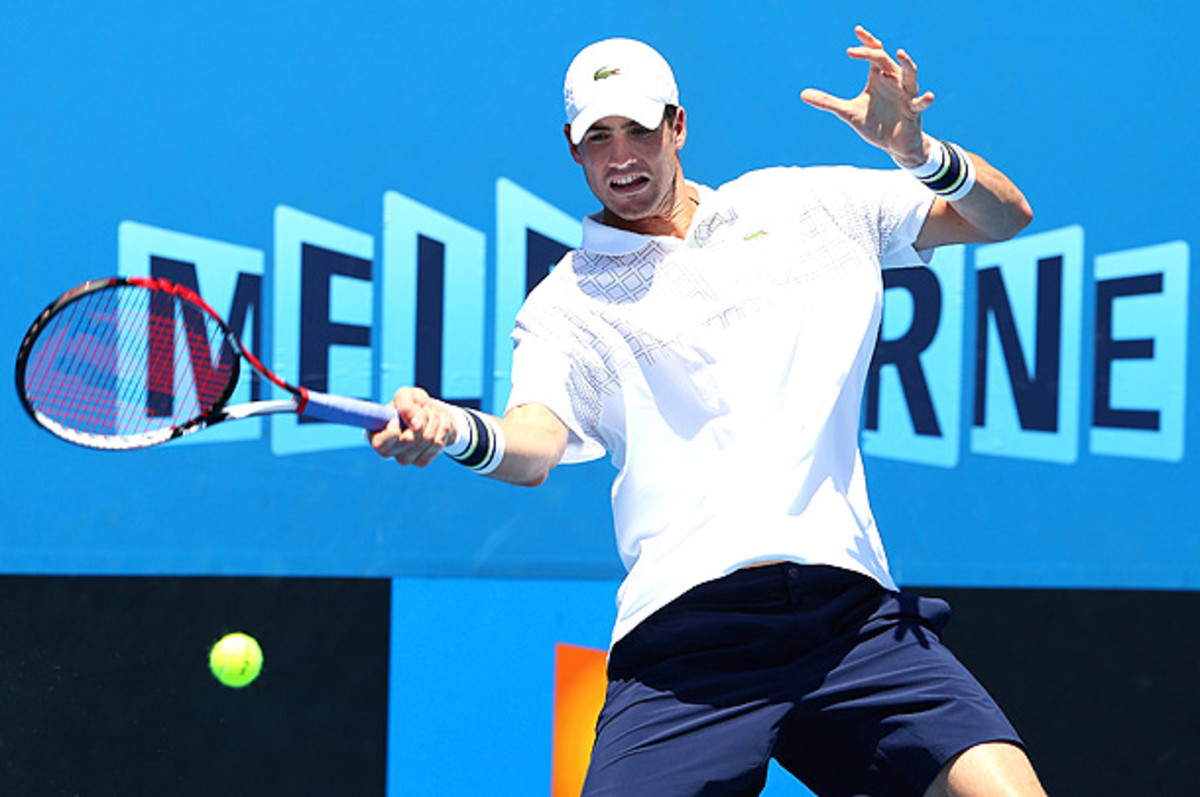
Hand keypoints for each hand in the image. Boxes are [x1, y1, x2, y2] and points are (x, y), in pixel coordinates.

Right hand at [368, 386, 455, 467]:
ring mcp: (404, 459)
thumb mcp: (406, 395)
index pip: (381, 443)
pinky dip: (442, 428)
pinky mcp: (420, 462)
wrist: (431, 414)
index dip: (393, 430)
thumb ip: (405, 404)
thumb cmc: (412, 404)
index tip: (398, 417)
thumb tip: (414, 421)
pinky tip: (438, 423)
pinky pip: (438, 444)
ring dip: (434, 420)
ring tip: (431, 413)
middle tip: (422, 409)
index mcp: (376, 435)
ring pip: (427, 440)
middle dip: (422, 417)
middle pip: (411, 440)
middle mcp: (388, 451)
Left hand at [800, 26, 933, 164]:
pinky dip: (924, 99)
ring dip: (907, 64)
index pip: (874, 53)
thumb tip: (802, 94)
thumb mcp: (847, 113)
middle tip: (853, 51)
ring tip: (901, 53)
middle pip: (884, 60)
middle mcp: (894, 81)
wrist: (894, 145)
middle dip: (870, 54)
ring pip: (909, 75)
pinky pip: (920, 103)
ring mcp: (906, 95)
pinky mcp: (914, 112)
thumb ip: (828, 102)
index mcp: (878, 77)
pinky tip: (928, 95)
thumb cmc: (875, 124)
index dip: (867, 41)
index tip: (856, 30)